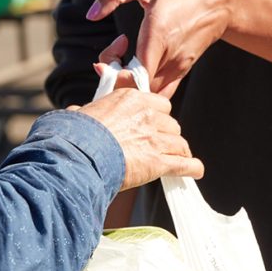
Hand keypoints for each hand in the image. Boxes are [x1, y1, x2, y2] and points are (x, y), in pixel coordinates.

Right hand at [72, 87, 201, 191]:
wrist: (79, 156)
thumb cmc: (76, 135)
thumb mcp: (83, 113)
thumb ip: (88, 110)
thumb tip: (77, 111)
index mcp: (132, 99)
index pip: (159, 104)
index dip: (158, 116)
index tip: (153, 125)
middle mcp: (148, 115)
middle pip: (171, 124)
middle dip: (168, 135)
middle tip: (162, 146)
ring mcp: (156, 139)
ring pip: (180, 144)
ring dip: (179, 152)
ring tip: (179, 160)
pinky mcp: (159, 162)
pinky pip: (185, 164)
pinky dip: (192, 168)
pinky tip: (196, 171)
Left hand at [87, 0, 238, 96]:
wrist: (221, 2)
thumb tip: (91, 15)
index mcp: (158, 35)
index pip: (131, 76)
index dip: (112, 71)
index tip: (113, 49)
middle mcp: (169, 57)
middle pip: (134, 88)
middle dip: (115, 75)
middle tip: (115, 52)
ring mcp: (177, 68)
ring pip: (146, 94)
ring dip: (129, 82)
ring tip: (126, 58)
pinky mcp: (181, 72)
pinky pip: (159, 94)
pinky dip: (144, 89)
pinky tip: (139, 67)